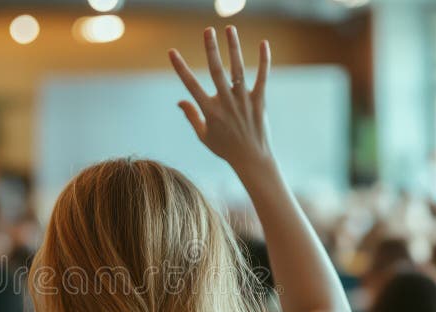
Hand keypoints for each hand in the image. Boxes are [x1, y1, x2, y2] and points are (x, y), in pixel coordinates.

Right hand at [169, 26, 272, 174]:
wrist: (252, 159)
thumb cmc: (225, 148)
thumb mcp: (203, 135)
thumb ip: (191, 116)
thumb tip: (179, 101)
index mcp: (210, 111)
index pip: (191, 86)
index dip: (180, 68)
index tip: (172, 52)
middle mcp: (226, 103)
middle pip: (216, 71)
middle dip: (211, 49)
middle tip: (207, 30)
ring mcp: (243, 101)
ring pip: (237, 69)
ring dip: (234, 48)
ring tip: (230, 29)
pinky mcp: (259, 101)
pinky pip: (262, 77)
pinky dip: (263, 61)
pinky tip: (263, 43)